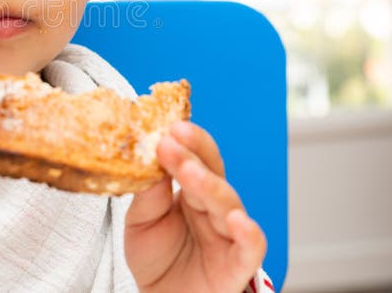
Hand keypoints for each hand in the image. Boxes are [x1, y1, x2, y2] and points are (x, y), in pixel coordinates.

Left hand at [124, 121, 265, 292]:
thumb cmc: (156, 257)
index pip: (196, 158)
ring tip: (189, 170)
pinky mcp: (238, 264)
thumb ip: (147, 195)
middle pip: (212, 174)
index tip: (168, 127)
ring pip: (228, 203)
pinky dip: (248, 232)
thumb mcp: (140, 222)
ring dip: (210, 185)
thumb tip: (147, 161)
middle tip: (172, 140)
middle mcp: (213, 207)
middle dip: (194, 154)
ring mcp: (228, 233)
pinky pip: (251, 246)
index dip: (186, 142)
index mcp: (192, 191)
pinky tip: (236, 219)